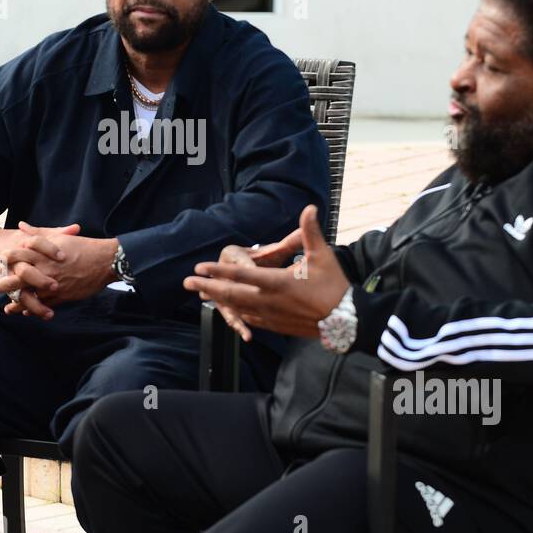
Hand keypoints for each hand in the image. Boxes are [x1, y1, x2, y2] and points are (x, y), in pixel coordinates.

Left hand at [0, 223, 116, 317]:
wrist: (105, 261)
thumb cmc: (83, 247)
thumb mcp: (59, 237)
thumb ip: (38, 233)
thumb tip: (21, 225)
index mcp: (42, 253)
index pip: (17, 256)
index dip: (4, 260)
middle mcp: (44, 269)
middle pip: (16, 279)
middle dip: (0, 285)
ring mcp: (52, 284)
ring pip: (28, 296)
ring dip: (15, 303)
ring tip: (6, 309)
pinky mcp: (62, 295)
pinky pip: (43, 304)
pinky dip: (33, 309)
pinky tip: (26, 313)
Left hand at [184, 205, 348, 340]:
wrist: (345, 322)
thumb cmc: (334, 286)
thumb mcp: (322, 256)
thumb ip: (310, 232)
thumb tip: (309, 207)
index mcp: (278, 283)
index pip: (241, 276)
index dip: (218, 272)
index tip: (199, 268)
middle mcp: (269, 301)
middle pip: (231, 295)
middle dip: (207, 288)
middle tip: (186, 283)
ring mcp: (271, 316)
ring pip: (237, 309)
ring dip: (217, 301)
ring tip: (201, 296)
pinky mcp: (276, 326)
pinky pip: (249, 319)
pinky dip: (235, 313)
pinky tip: (228, 310)